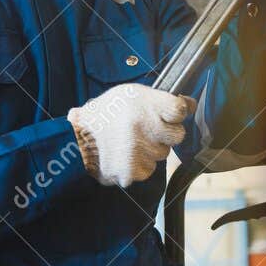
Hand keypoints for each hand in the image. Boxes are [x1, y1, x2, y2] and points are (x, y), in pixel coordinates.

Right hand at [67, 83, 194, 186]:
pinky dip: (140, 164)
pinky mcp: (135, 171)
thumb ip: (160, 99)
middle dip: (165, 133)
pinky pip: (150, 168)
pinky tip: (125, 155)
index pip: (181, 110)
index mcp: (146, 104)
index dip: (177, 113)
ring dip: (151, 149)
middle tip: (145, 129)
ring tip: (129, 142)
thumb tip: (189, 104)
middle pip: (177, 135)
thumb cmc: (106, 114)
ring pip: (163, 153)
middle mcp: (146, 127)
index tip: (168, 114)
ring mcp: (142, 151)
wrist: (76, 141)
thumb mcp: (130, 94)